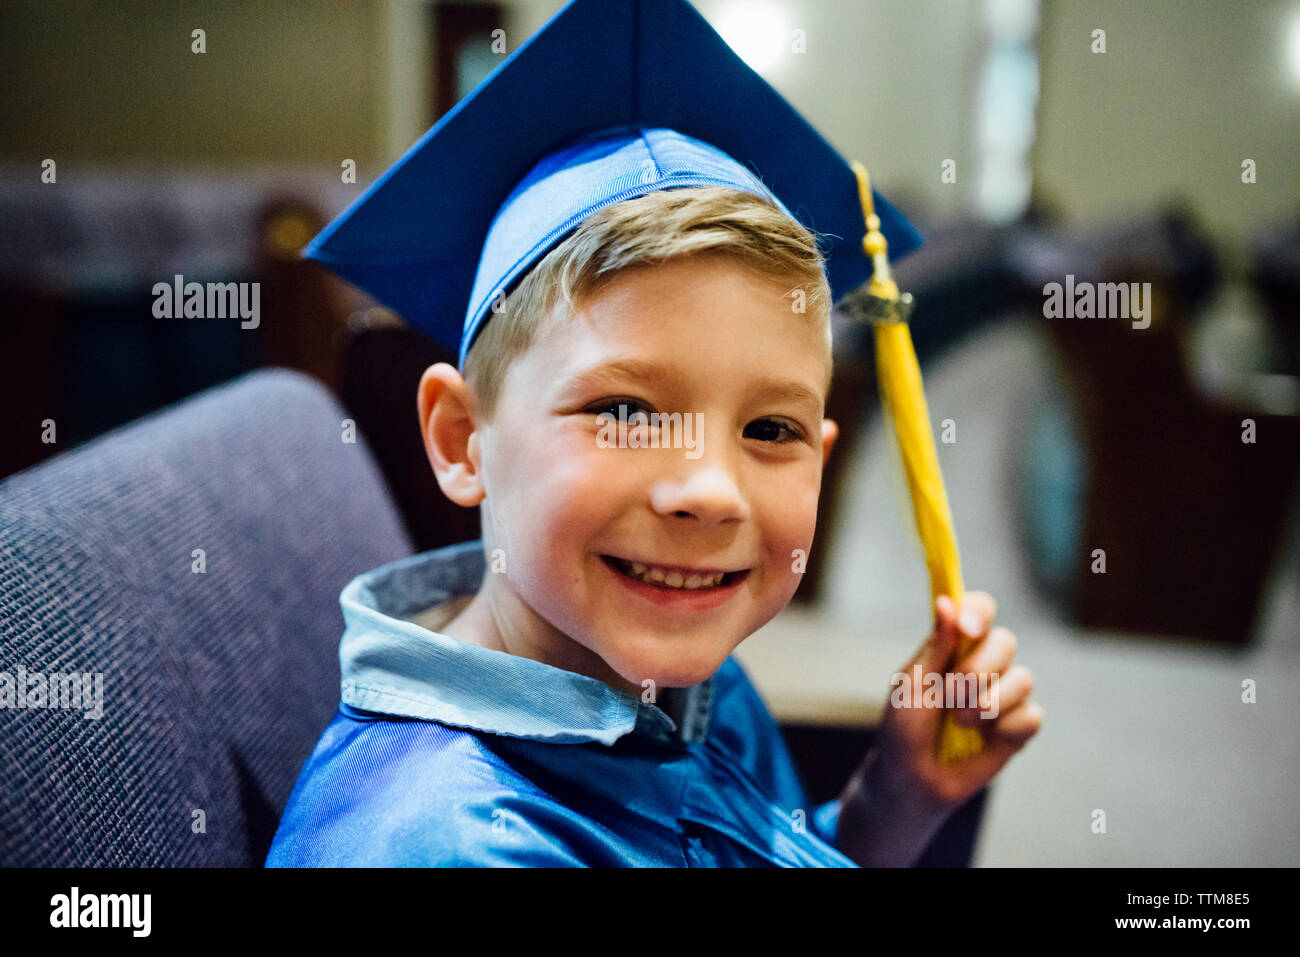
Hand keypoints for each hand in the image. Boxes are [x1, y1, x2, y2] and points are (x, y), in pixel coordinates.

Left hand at [874, 591, 1042, 809]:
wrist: (912, 779)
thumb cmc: (905, 728)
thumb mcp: (913, 683)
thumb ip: (936, 645)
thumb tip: (946, 601)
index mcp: (955, 645)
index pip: (979, 610)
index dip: (979, 612)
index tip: (967, 629)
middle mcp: (984, 664)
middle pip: (1005, 642)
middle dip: (977, 670)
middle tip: (949, 694)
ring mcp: (1004, 695)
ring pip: (1024, 678)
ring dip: (988, 703)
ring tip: (960, 722)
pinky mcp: (1018, 727)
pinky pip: (1031, 715)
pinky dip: (1005, 729)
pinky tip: (985, 739)